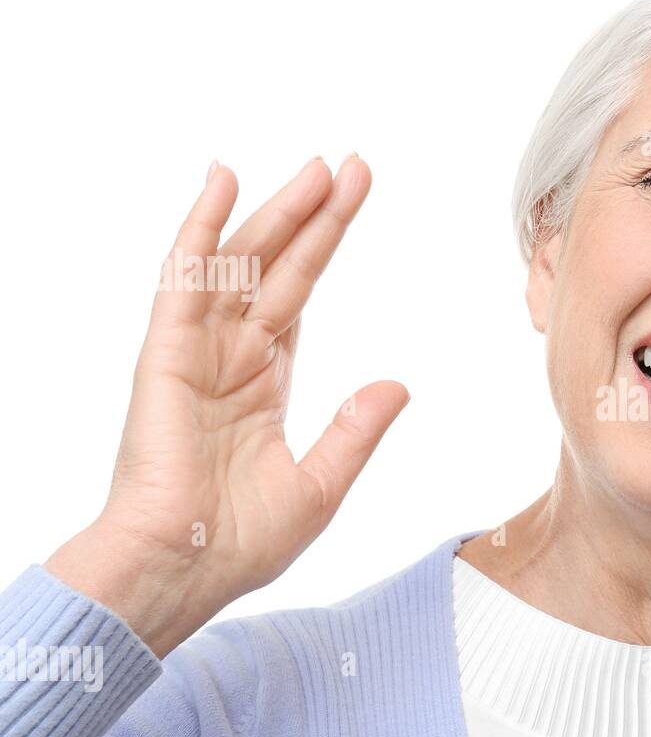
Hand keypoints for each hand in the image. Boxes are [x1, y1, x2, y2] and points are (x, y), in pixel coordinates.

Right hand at [45, 156, 408, 657]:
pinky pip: (184, 279)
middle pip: (278, 269)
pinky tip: (222, 183)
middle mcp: (231, 357)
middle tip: (350, 165)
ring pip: (240, 263)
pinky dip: (201, 229)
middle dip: (313, 218)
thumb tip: (398, 383)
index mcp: (264, 384)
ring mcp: (197, 352)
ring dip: (275, 212)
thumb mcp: (320, 485)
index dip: (326, 247)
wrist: (186, 571)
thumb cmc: (241, 543)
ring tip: (317, 167)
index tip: (356, 199)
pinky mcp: (166, 356)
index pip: (299, 297)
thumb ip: (356, 430)